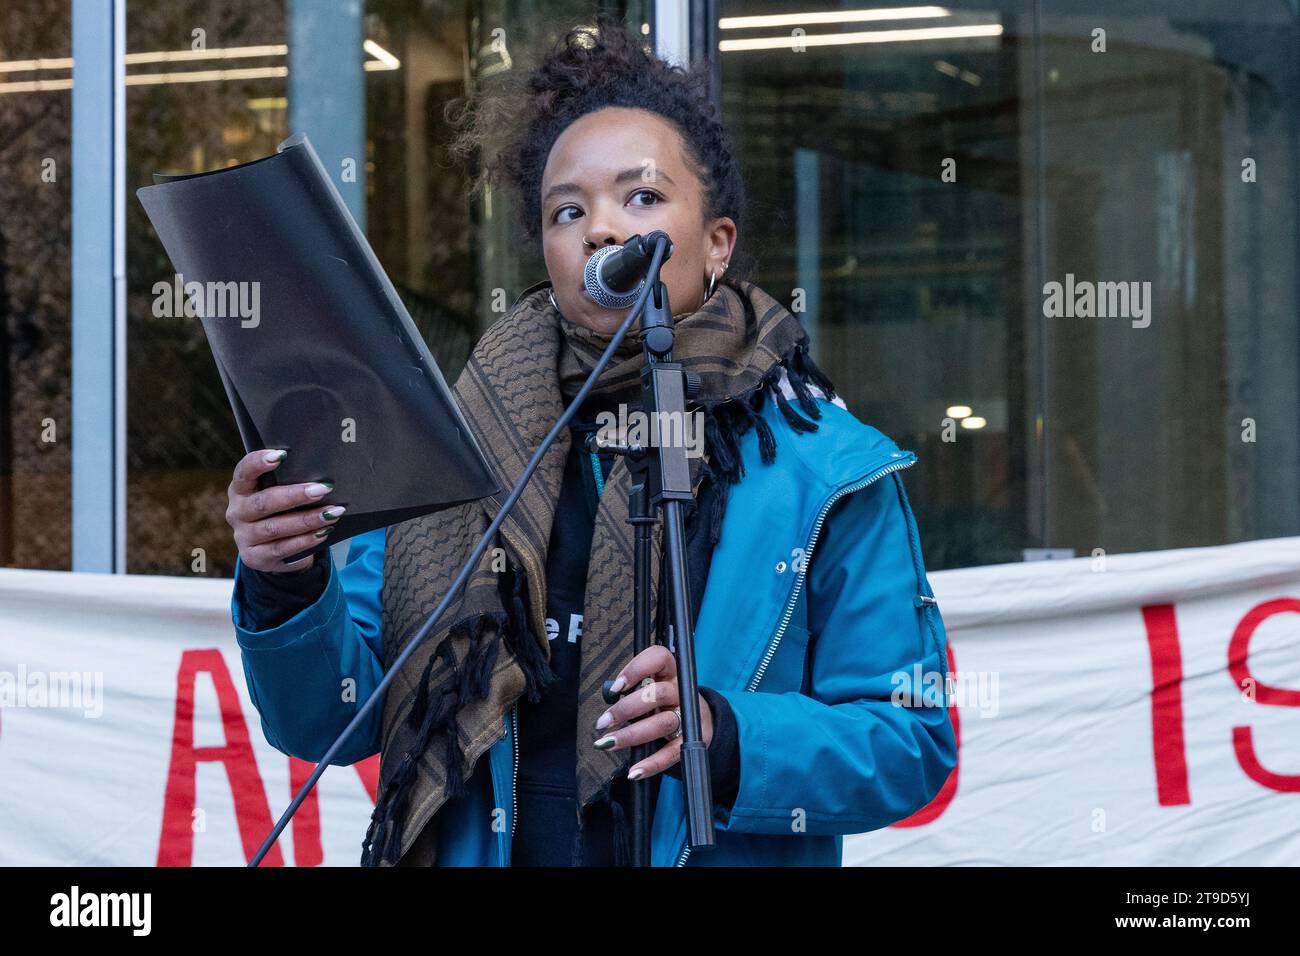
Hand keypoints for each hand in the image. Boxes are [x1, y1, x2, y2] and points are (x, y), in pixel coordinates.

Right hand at [225, 448, 344, 572]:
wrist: (272, 549)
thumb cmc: (281, 511)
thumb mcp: (278, 494)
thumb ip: (288, 483)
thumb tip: (322, 475)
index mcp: (240, 490)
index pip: (244, 472)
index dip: (259, 462)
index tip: (282, 455)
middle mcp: (237, 512)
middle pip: (264, 502)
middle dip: (295, 495)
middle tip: (322, 489)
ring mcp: (244, 537)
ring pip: (275, 527)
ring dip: (306, 520)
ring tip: (332, 513)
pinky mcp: (255, 557)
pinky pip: (282, 548)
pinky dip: (305, 540)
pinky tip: (323, 533)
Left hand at [592, 645, 712, 780]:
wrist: (702, 719)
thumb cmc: (665, 699)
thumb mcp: (654, 684)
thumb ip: (635, 687)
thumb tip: (610, 696)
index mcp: (670, 671)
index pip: (659, 658)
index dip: (637, 669)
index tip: (617, 687)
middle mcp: (680, 691)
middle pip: (658, 694)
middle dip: (627, 708)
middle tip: (603, 722)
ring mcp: (687, 716)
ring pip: (662, 723)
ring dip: (632, 735)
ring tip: (608, 743)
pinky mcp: (690, 740)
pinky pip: (671, 753)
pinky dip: (652, 764)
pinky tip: (633, 771)